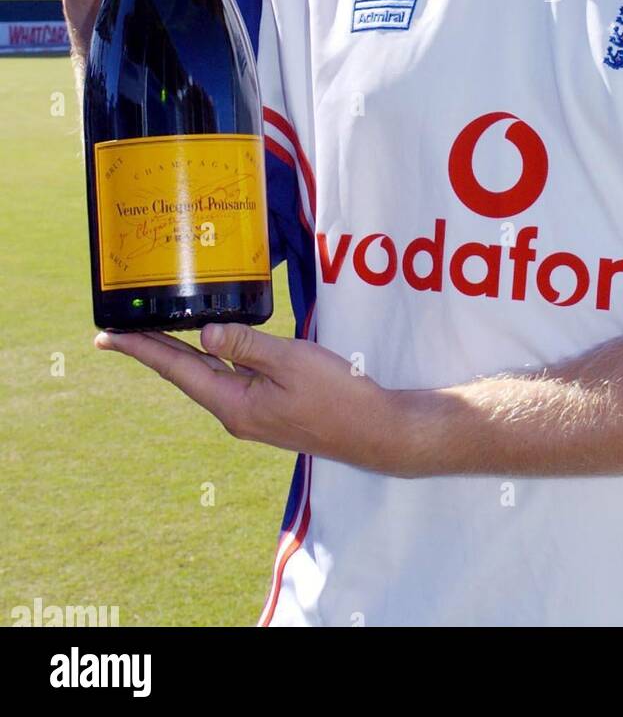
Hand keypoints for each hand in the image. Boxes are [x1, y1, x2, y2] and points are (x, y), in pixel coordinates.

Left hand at [94, 322, 405, 473]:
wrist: (375, 431)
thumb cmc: (338, 395)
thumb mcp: (291, 361)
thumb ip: (246, 345)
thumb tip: (203, 334)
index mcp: (234, 404)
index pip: (177, 369)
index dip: (142, 350)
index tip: (108, 337)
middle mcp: (235, 413)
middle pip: (185, 374)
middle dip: (153, 351)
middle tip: (118, 331)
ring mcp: (252, 414)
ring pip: (208, 376)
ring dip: (181, 353)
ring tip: (156, 332)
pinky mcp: (270, 409)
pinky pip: (231, 378)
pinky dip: (213, 358)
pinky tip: (213, 346)